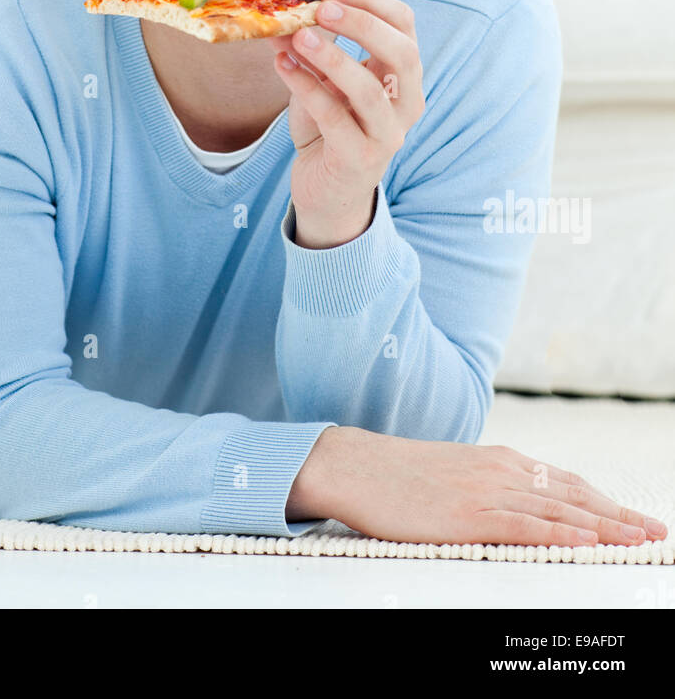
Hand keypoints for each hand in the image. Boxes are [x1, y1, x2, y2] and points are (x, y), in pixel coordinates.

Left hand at [269, 0, 424, 247]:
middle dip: (362, 24)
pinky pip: (334, 117)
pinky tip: (282, 66)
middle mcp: (406, 103)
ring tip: (298, 36)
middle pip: (403, 53)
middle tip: (322, 7)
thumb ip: (310, 50)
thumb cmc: (330, 130)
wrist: (328, 192)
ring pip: (369, 90)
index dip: (371, 1)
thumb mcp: (324, 82)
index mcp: (403, 76)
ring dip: (332, 58)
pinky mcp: (360, 159)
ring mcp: (388, 134)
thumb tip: (279, 12)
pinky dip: (305, 87)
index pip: (404, 25)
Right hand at [289, 427, 668, 546]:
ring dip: (604, 527)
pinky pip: (523, 525)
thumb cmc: (401, 476)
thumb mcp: (458, 474)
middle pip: (575, 494)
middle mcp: (502, 471)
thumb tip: (524, 506)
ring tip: (637, 540)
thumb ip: (492, 487)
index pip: (568, 483)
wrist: (357, 466)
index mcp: (501, 461)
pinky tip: (583, 540)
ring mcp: (486, 491)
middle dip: (620, 515)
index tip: (637, 519)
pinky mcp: (467, 514)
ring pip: (559, 510)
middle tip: (655, 532)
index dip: (607, 502)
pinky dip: (558, 532)